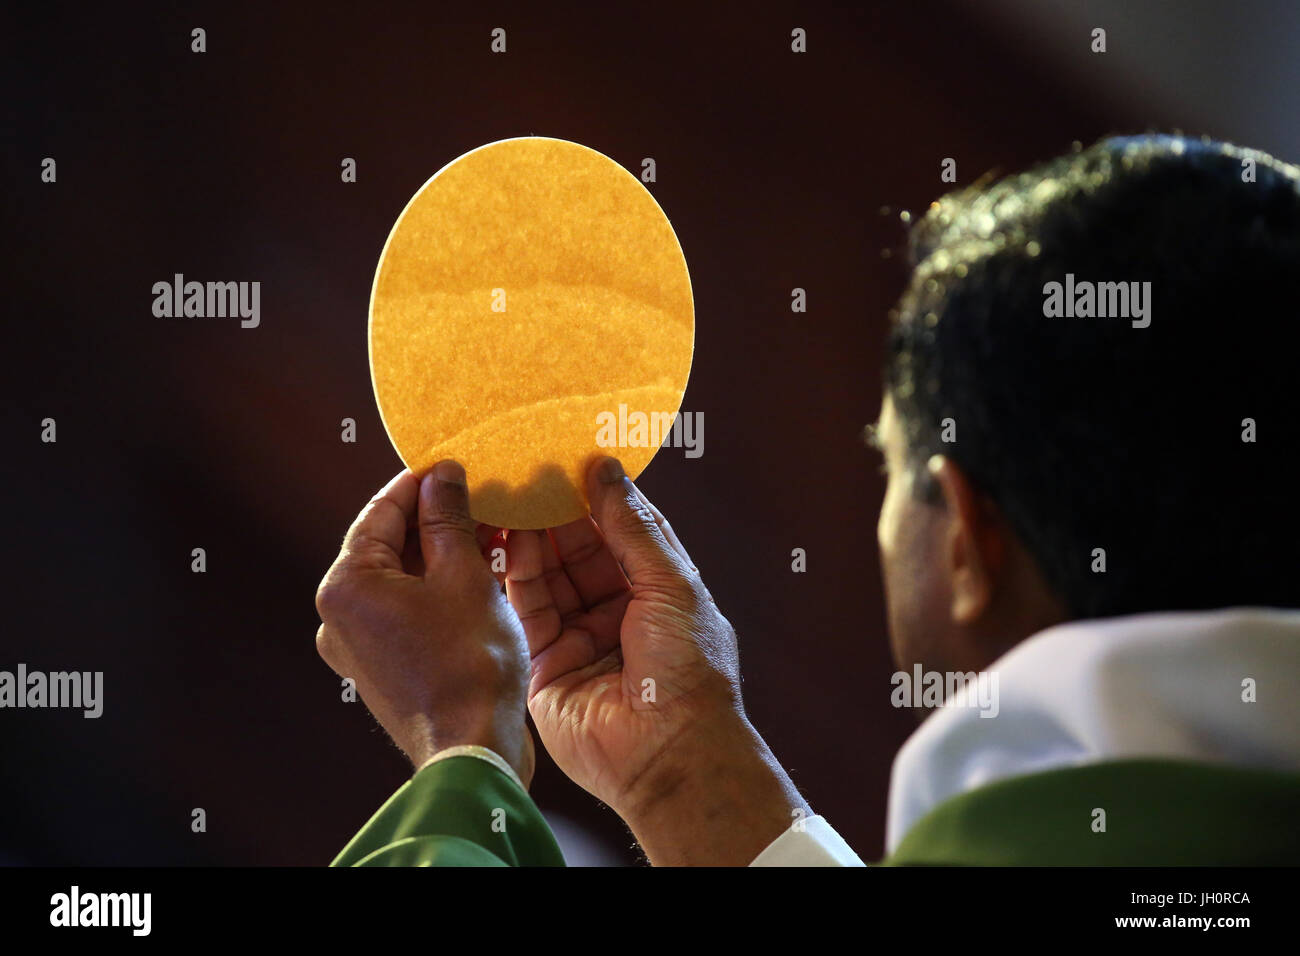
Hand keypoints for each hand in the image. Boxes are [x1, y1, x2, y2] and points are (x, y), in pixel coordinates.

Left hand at [315, 461, 533, 785]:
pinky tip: (479, 576)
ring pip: (400, 578)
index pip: (381, 510)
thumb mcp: (465, 575)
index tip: (456, 464)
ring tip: (490, 533)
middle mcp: (338, 615)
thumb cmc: (469, 663)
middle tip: (482, 497)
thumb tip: (442, 475)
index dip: (422, 482)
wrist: (472, 748)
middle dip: (435, 519)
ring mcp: (355, 646)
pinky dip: (437, 590)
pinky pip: (406, 611)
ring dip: (441, 554)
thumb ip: (448, 519)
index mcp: (346, 585)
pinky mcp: (379, 668)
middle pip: (388, 544)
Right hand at [505, 457, 807, 863]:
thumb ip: (631, 527)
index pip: (626, 531)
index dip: (601, 496)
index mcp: (661, 592)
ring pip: (551, 575)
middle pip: (583, 550)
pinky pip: (528, 609)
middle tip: (532, 471)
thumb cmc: (688, 669)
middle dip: (559, 512)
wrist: (667, 752)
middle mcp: (621, 612)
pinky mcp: (547, 662)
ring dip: (534, 536)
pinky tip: (508, 537)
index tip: (574, 459)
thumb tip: (606, 470)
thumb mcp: (670, 583)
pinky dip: (517, 572)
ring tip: (514, 494)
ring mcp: (582, 637)